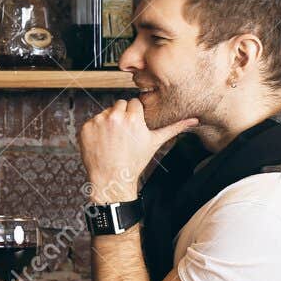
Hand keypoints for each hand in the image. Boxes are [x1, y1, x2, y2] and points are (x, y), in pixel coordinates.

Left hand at [78, 99, 197, 202]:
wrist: (112, 178)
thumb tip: (194, 120)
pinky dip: (96, 130)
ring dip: (109, 122)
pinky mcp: (85, 127)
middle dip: (122, 116)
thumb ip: (174, 128)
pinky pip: (92, 121)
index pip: (134, 103)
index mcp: (133, 116)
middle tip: (123, 135)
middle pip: (119, 104)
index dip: (135, 115)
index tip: (133, 128)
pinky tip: (102, 143)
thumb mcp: (155, 142)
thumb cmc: (135, 161)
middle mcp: (115, 116)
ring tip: (113, 140)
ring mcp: (98, 121)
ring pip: (106, 112)